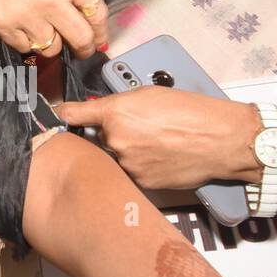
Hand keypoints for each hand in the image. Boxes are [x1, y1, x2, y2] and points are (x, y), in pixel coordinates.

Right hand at [0, 0, 107, 58]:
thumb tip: (91, 23)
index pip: (98, 15)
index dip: (102, 33)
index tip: (99, 41)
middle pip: (81, 39)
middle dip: (84, 49)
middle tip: (81, 51)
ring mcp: (28, 15)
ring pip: (53, 48)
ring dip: (51, 42)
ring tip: (42, 27)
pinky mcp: (6, 25)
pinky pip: (26, 48)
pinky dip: (27, 41)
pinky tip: (22, 24)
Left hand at [57, 89, 259, 188]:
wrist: (221, 140)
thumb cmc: (192, 110)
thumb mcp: (152, 94)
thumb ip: (122, 104)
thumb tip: (107, 113)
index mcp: (115, 113)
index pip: (73, 114)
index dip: (62, 115)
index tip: (54, 116)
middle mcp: (115, 141)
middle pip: (98, 138)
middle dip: (111, 134)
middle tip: (140, 128)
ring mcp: (127, 165)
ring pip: (115, 157)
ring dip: (128, 151)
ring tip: (158, 144)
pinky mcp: (141, 183)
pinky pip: (131, 173)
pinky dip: (141, 166)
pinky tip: (162, 158)